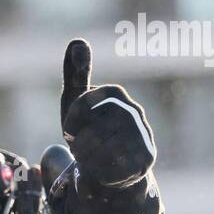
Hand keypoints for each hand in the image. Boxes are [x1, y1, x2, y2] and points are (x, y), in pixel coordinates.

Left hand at [59, 39, 155, 188]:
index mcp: (116, 95)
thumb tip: (77, 41)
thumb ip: (75, 73)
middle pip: (95, 129)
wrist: (111, 165)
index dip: (73, 118)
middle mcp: (135, 112)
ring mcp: (143, 136)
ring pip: (104, 151)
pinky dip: (99, 172)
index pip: (87, 100)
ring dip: (88, 158)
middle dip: (80, 142)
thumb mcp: (76, 102)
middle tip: (79, 147)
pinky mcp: (146, 160)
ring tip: (89, 158)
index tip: (68, 130)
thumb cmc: (90, 130)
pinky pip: (114, 168)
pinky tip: (100, 169)